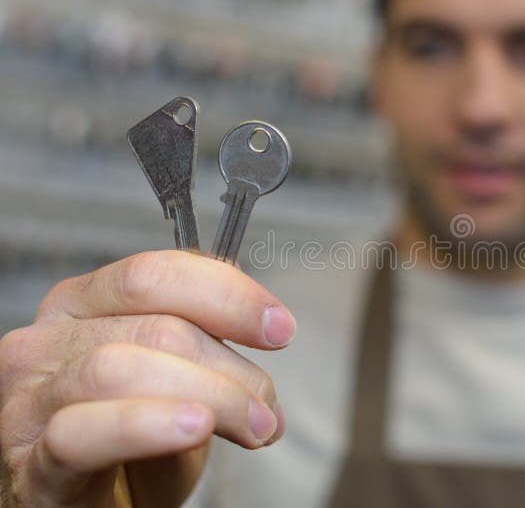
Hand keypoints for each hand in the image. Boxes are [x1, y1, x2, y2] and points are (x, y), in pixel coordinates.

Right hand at [0, 251, 294, 506]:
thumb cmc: (136, 449)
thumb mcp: (181, 385)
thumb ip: (210, 351)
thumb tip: (270, 341)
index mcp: (84, 306)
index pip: (154, 274)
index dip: (227, 294)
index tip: (279, 327)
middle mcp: (48, 343)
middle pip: (155, 325)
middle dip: (231, 366)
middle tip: (267, 404)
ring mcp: (28, 402)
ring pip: (122, 369)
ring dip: (211, 397)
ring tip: (252, 427)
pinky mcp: (29, 465)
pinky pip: (81, 432)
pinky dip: (147, 424)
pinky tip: (193, 427)